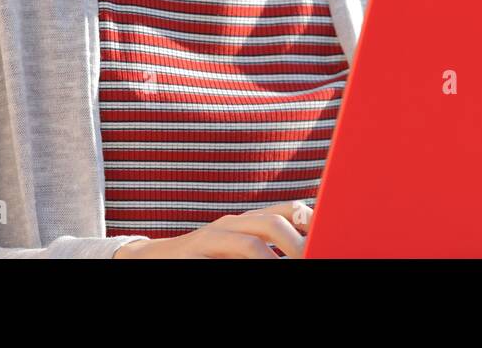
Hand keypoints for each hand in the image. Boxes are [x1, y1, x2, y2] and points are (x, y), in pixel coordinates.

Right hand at [112, 200, 313, 257]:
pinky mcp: (192, 255)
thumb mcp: (238, 250)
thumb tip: (307, 247)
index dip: (310, 220)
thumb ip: (267, 246)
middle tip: (313, 255)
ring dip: (272, 258)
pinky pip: (222, 258)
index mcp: (248, 221)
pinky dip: (248, 264)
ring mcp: (209, 238)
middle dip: (297, 242)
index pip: (287, 210)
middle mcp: (231, 224)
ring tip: (290, 265)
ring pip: (249, 242)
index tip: (328, 235)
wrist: (153, 260)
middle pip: (272, 222)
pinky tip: (259, 271)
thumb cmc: (205, 258)